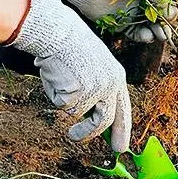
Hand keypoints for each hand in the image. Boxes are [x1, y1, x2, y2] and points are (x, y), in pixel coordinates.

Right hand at [8, 0, 131, 151]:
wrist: (59, 31)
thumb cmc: (72, 47)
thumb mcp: (94, 67)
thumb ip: (98, 91)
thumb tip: (93, 119)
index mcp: (117, 78)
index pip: (123, 110)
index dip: (123, 130)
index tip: (121, 147)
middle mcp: (110, 85)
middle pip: (104, 121)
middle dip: (88, 134)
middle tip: (75, 136)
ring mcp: (95, 90)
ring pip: (77, 113)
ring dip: (65, 103)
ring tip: (59, 82)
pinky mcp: (78, 92)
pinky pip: (61, 105)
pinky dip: (54, 94)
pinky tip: (56, 75)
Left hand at [16, 0, 173, 42]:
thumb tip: (168, 4)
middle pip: (165, 11)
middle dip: (172, 20)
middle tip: (173, 26)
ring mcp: (133, 10)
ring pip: (153, 23)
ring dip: (160, 30)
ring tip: (161, 35)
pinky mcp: (121, 23)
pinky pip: (137, 33)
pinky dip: (145, 36)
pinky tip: (147, 37)